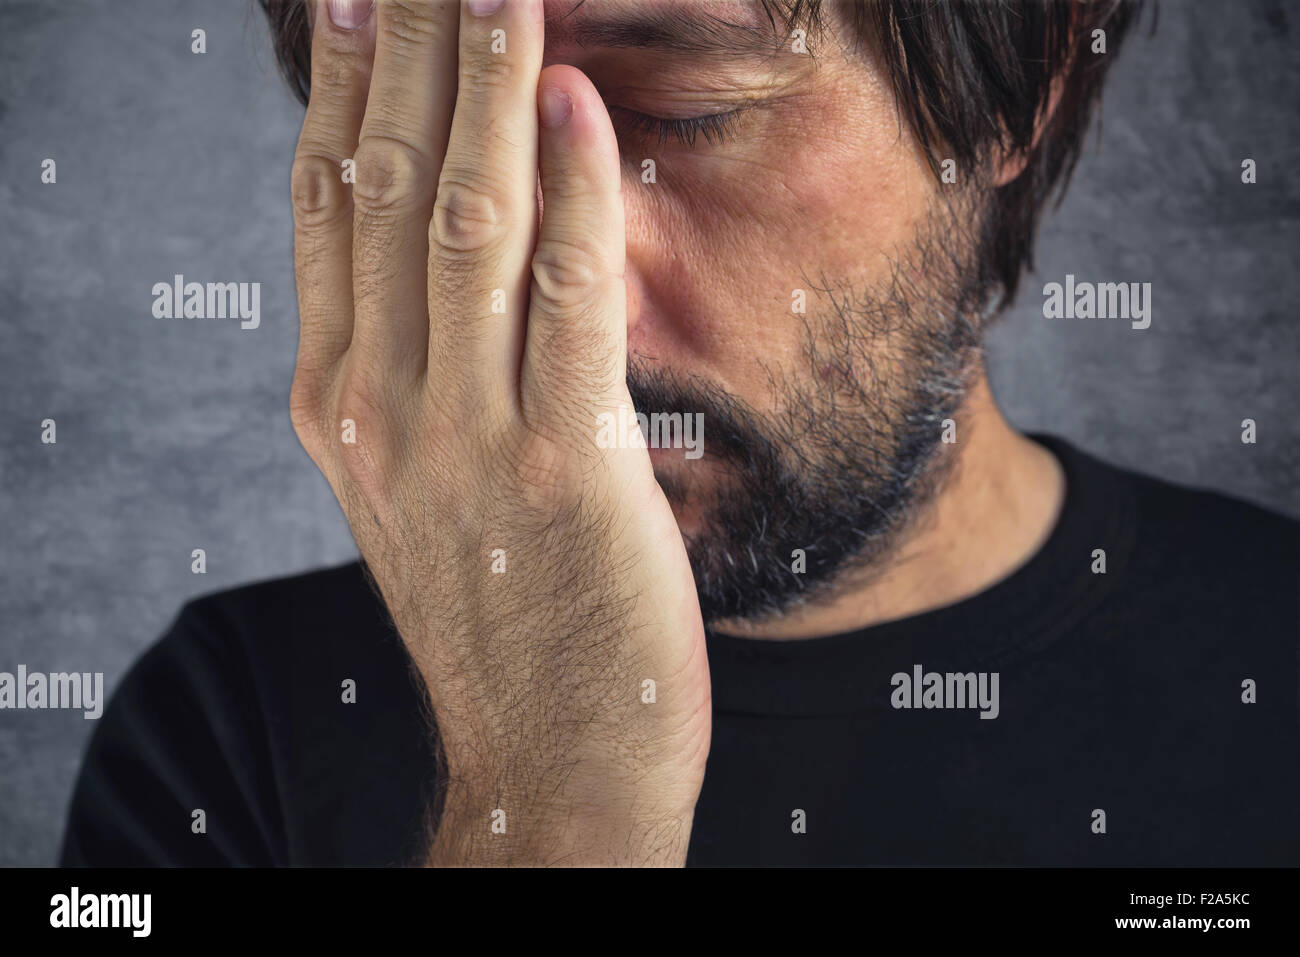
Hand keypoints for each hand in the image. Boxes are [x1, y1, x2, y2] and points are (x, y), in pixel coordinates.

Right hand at [287, 0, 710, 864]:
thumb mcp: (427, 488)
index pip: (327, 207)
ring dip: (485, 82)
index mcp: (337, 402)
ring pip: (465, 222)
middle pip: (387, 188)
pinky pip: (564, 302)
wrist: (550, 763)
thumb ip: (421, 374)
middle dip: (411, 49)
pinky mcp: (564, 465)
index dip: (346, 88)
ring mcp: (462, 436)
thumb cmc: (504, 618)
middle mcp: (378, 405)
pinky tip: (573, 103)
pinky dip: (571, 194)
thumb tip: (453, 260)